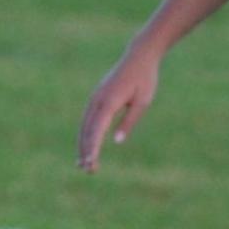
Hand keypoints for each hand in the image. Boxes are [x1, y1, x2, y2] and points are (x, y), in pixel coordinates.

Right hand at [77, 50, 159, 172]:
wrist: (138, 57)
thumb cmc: (144, 79)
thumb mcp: (142, 102)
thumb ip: (129, 121)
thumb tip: (117, 142)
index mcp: (109, 101)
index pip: (96, 130)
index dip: (93, 148)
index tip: (91, 163)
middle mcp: (97, 100)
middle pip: (87, 130)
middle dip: (86, 151)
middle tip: (89, 171)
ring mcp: (95, 98)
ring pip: (85, 126)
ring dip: (83, 145)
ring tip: (83, 164)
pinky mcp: (96, 98)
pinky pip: (88, 120)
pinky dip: (86, 134)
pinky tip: (87, 147)